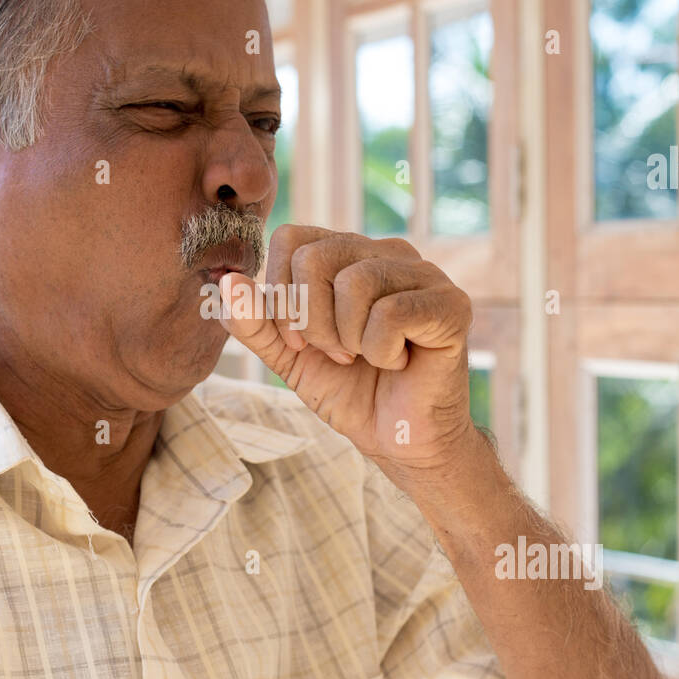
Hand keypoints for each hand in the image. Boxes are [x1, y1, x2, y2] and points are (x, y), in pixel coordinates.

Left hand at [217, 224, 476, 475]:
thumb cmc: (349, 390)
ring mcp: (424, 274)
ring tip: (367, 358)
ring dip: (348, 340)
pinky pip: (390, 314)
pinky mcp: (451, 305)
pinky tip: (398, 363)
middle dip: (312, 323)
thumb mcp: (287, 355)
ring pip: (355, 283)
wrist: (398, 440)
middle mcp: (387, 252)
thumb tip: (227, 282)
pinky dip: (381, 353)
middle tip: (337, 354)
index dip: (281, 295)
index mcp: (347, 253)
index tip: (298, 340)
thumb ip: (255, 321)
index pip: (291, 238)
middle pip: (316, 258)